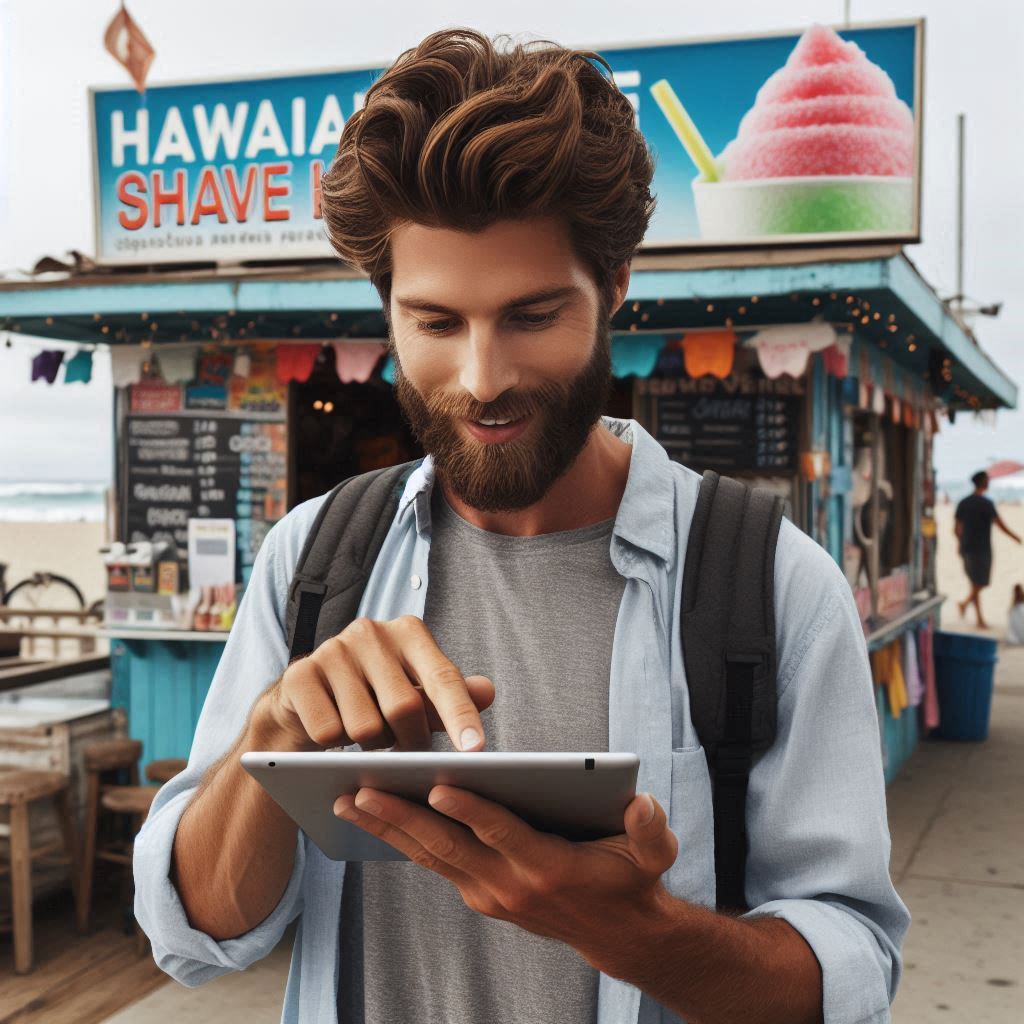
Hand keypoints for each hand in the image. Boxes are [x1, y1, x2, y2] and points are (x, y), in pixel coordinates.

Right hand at [256, 615, 494, 751]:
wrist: (306, 698)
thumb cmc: (375, 695)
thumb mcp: (417, 693)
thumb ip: (451, 696)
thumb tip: (488, 692)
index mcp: (409, 632)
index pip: (443, 677)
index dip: (461, 715)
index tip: (476, 749)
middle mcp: (371, 632)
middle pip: (404, 709)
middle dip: (409, 741)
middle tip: (405, 748)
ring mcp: (332, 650)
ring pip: (365, 727)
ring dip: (370, 746)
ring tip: (367, 734)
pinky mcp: (300, 674)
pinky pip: (328, 732)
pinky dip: (335, 746)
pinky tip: (334, 731)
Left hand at [333, 784, 677, 972]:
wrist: (617, 934)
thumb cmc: (631, 879)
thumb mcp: (654, 853)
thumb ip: (651, 829)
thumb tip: (642, 802)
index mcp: (547, 865)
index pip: (502, 833)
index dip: (472, 810)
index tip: (438, 786)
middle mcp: (509, 884)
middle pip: (447, 845)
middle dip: (400, 816)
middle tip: (359, 789)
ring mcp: (489, 894)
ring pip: (430, 856)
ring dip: (387, 829)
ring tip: (347, 801)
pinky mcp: (479, 894)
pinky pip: (435, 864)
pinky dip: (402, 841)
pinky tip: (374, 819)